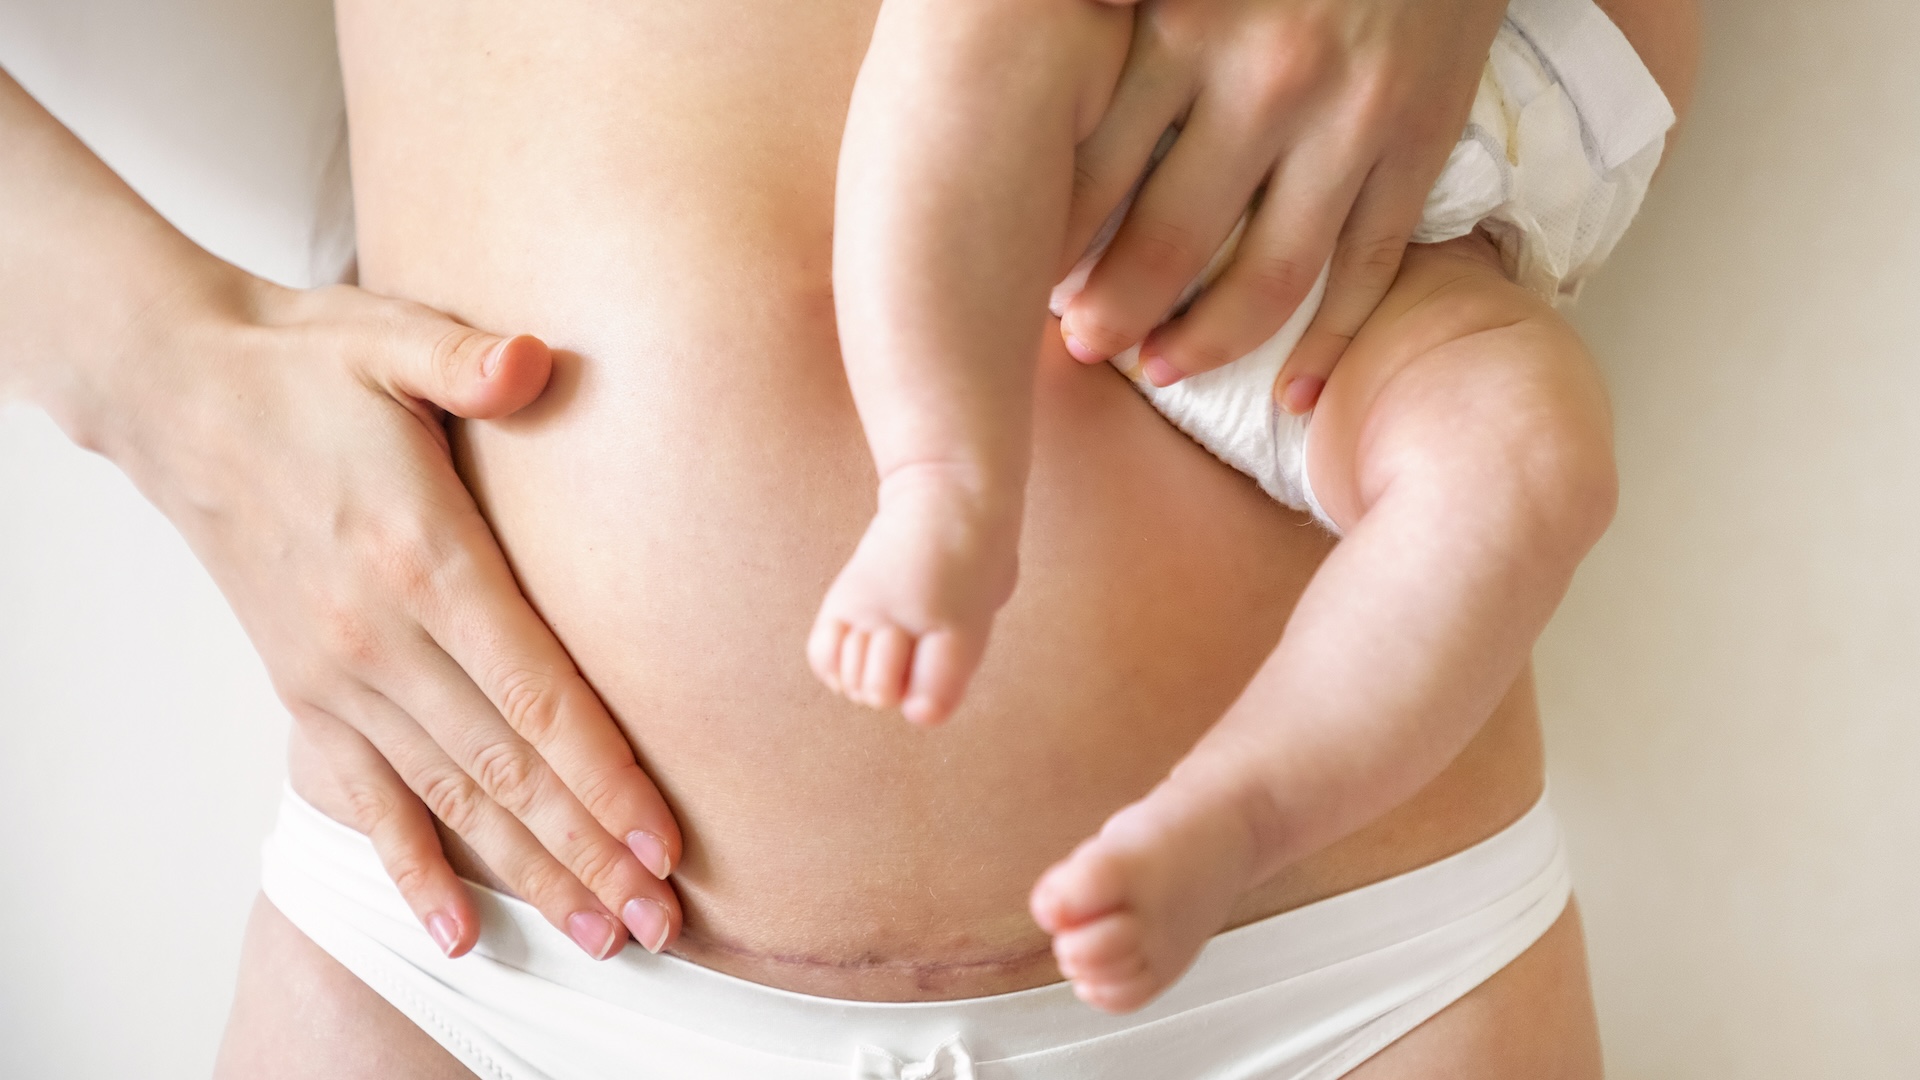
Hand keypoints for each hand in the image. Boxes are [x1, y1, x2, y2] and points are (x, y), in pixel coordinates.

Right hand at [104, 271, 682, 959]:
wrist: (179, 393)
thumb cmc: (304, 366)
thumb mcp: (390, 339)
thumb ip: (468, 361)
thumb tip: (531, 359)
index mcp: (424, 560)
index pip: (537, 697)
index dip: (606, 778)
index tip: (662, 842)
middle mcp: (380, 638)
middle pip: (508, 771)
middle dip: (590, 852)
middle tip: (659, 921)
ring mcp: (337, 675)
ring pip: (451, 799)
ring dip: (528, 873)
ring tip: (597, 935)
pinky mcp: (304, 690)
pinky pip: (363, 798)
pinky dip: (411, 867)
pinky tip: (458, 927)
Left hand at [1055, 0, 1507, 410]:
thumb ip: (1113, 5)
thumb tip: (1053, 57)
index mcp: (1187, 23)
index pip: (1095, 169)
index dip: (1056, 242)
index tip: (1032, 280)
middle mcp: (1268, 81)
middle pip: (1170, 240)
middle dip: (1112, 310)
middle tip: (1079, 347)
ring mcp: (1353, 121)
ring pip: (1269, 277)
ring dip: (1206, 342)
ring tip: (1159, 371)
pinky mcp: (1421, 140)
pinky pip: (1370, 268)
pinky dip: (1332, 343)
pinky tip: (1291, 394)